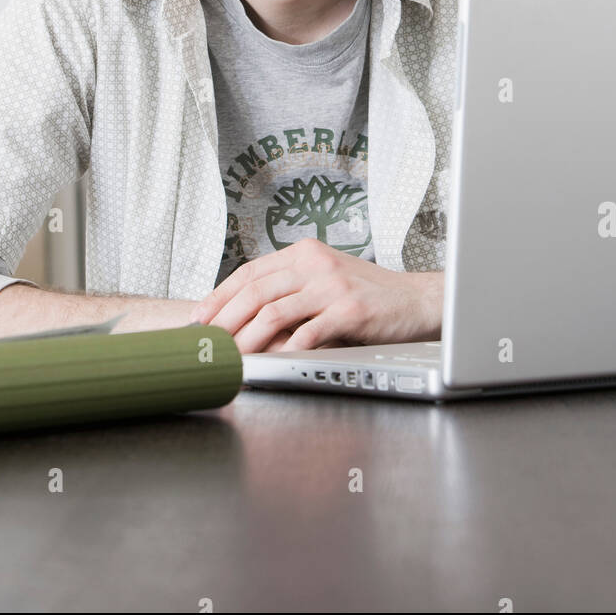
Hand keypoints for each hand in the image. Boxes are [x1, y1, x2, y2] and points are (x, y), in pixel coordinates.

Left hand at [188, 237, 443, 353]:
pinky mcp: (350, 309)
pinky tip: (271, 362)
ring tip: (231, 358)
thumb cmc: (367, 295)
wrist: (415, 300)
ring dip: (247, 339)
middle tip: (207, 343)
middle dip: (225, 320)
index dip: (220, 296)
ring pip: (274, 312)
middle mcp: (315, 263)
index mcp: (304, 252)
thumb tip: (242, 314)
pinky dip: (285, 350)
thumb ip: (290, 287)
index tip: (200, 318)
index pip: (249, 272)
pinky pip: (308, 332)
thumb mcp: (324, 278)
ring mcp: (333, 285)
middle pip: (255, 291)